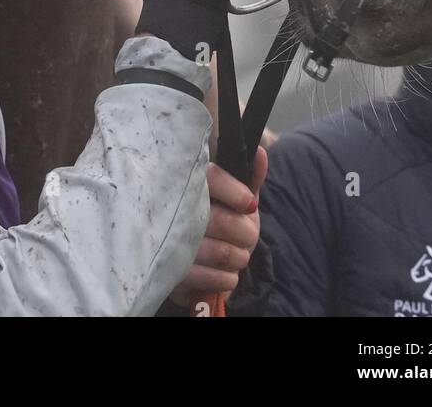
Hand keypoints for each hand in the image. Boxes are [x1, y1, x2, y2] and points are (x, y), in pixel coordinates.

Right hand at [167, 146, 267, 308]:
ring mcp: (170, 242)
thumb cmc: (222, 222)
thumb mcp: (237, 198)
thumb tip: (260, 154)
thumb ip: (249, 179)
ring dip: (238, 258)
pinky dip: (227, 278)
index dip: (235, 191)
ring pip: (221, 252)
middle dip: (245, 234)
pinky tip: (224, 272)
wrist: (199, 264)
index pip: (211, 177)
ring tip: (236, 254)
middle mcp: (175, 209)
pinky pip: (211, 277)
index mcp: (190, 184)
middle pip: (222, 220)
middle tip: (246, 237)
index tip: (249, 204)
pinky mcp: (171, 273)